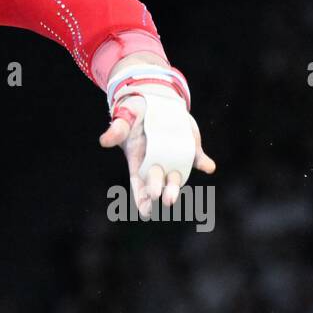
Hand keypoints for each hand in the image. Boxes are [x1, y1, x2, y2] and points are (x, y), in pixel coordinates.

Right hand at [98, 85, 214, 217]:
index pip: (140, 183)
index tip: (146, 211)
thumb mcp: (123, 119)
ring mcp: (175, 157)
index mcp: (139, 161)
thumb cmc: (133, 114)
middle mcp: (157, 163)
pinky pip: (198, 158)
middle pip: (160, 181)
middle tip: (166, 199)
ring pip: (178, 175)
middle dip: (163, 191)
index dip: (142, 197)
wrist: (154, 101)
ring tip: (177, 193)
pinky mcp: (190, 148)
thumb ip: (117, 130)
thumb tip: (104, 142)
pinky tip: (208, 166)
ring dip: (178, 184)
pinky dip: (204, 163)